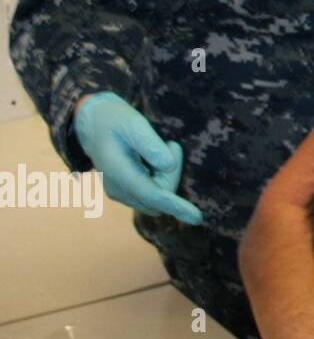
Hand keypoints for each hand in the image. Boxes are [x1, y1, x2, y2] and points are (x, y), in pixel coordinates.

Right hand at [73, 92, 201, 224]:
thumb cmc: (115, 120)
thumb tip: (168, 166)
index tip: (196, 218)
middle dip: (172, 173)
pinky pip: (153, 194)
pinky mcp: (125, 194)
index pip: (152, 194)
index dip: (175, 205)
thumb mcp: (134, 124)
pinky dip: (160, 178)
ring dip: (166, 176)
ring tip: (159, 149)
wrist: (92, 125)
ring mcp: (120, 194)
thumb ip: (150, 145)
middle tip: (169, 144)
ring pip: (158, 196)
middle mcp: (118, 190)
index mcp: (118, 172)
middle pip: (161, 194)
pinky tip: (151, 161)